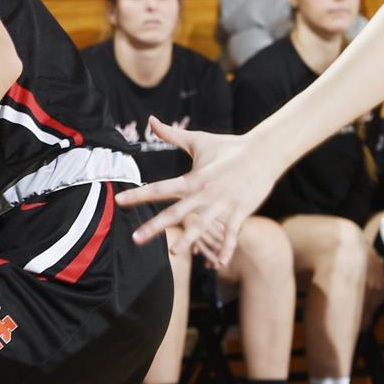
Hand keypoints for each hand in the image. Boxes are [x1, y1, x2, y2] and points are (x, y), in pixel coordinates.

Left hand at [116, 120, 278, 267]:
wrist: (264, 152)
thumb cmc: (228, 146)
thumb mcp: (199, 140)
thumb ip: (172, 134)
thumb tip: (150, 120)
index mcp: (193, 178)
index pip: (160, 188)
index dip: (139, 194)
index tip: (119, 200)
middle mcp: (204, 194)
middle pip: (176, 212)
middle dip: (155, 226)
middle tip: (135, 239)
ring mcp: (223, 204)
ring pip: (202, 225)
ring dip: (188, 240)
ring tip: (174, 253)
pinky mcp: (240, 212)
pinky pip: (231, 233)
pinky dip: (226, 248)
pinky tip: (218, 264)